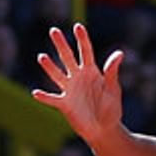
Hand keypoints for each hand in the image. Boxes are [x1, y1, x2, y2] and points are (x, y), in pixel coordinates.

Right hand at [33, 23, 125, 143]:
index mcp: (92, 72)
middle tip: (54, 30)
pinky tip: (36, 92)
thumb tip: (119, 53)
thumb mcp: (113, 89)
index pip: (86, 51)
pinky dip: (44, 97)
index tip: (78, 26)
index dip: (82, 39)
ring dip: (50, 67)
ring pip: (57, 75)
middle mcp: (78, 77)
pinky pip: (53, 99)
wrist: (105, 129)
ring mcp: (70, 90)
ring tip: (42, 57)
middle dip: (61, 44)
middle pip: (68, 57)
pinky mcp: (65, 104)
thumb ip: (112, 72)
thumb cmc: (111, 108)